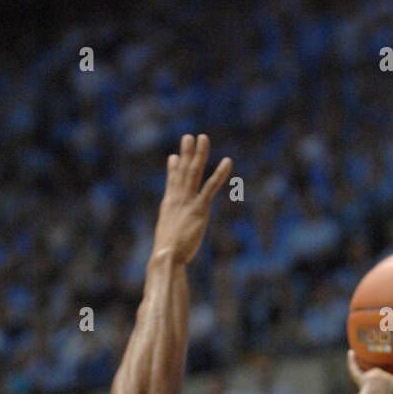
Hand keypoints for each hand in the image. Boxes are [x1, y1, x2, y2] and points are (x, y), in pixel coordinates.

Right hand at [152, 133, 232, 264]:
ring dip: (199, 154)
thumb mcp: (167, 239)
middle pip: (182, 171)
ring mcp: (187, 201)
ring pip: (194, 172)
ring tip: (203, 138)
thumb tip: (165, 239)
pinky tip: (227, 162)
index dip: (174, 169)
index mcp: (168, 206)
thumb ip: (168, 234)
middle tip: (189, 137)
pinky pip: (211, 186)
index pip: (172, 183)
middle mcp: (176, 199)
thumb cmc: (165, 255)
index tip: (175, 157)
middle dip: (186, 153)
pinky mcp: (199, 208)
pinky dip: (220, 173)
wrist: (166, 256)